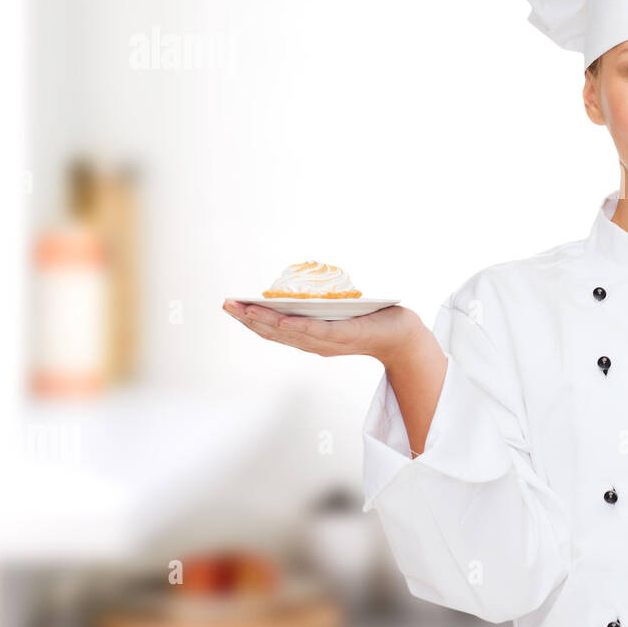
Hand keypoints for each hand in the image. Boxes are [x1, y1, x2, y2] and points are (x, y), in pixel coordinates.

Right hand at [222, 299, 425, 364]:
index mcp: (310, 337)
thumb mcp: (337, 312)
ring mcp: (329, 341)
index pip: (273, 330)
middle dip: (248, 318)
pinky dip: (298, 327)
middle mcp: (315, 343)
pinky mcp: (345, 336)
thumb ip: (317, 304)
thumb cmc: (370, 321)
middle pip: (274, 332)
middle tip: (226, 304)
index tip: (230, 306)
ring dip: (265, 321)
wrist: (402, 335)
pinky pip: (317, 332)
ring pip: (291, 333)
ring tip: (244, 309)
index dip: (250, 319)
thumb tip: (296, 283)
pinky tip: (283, 318)